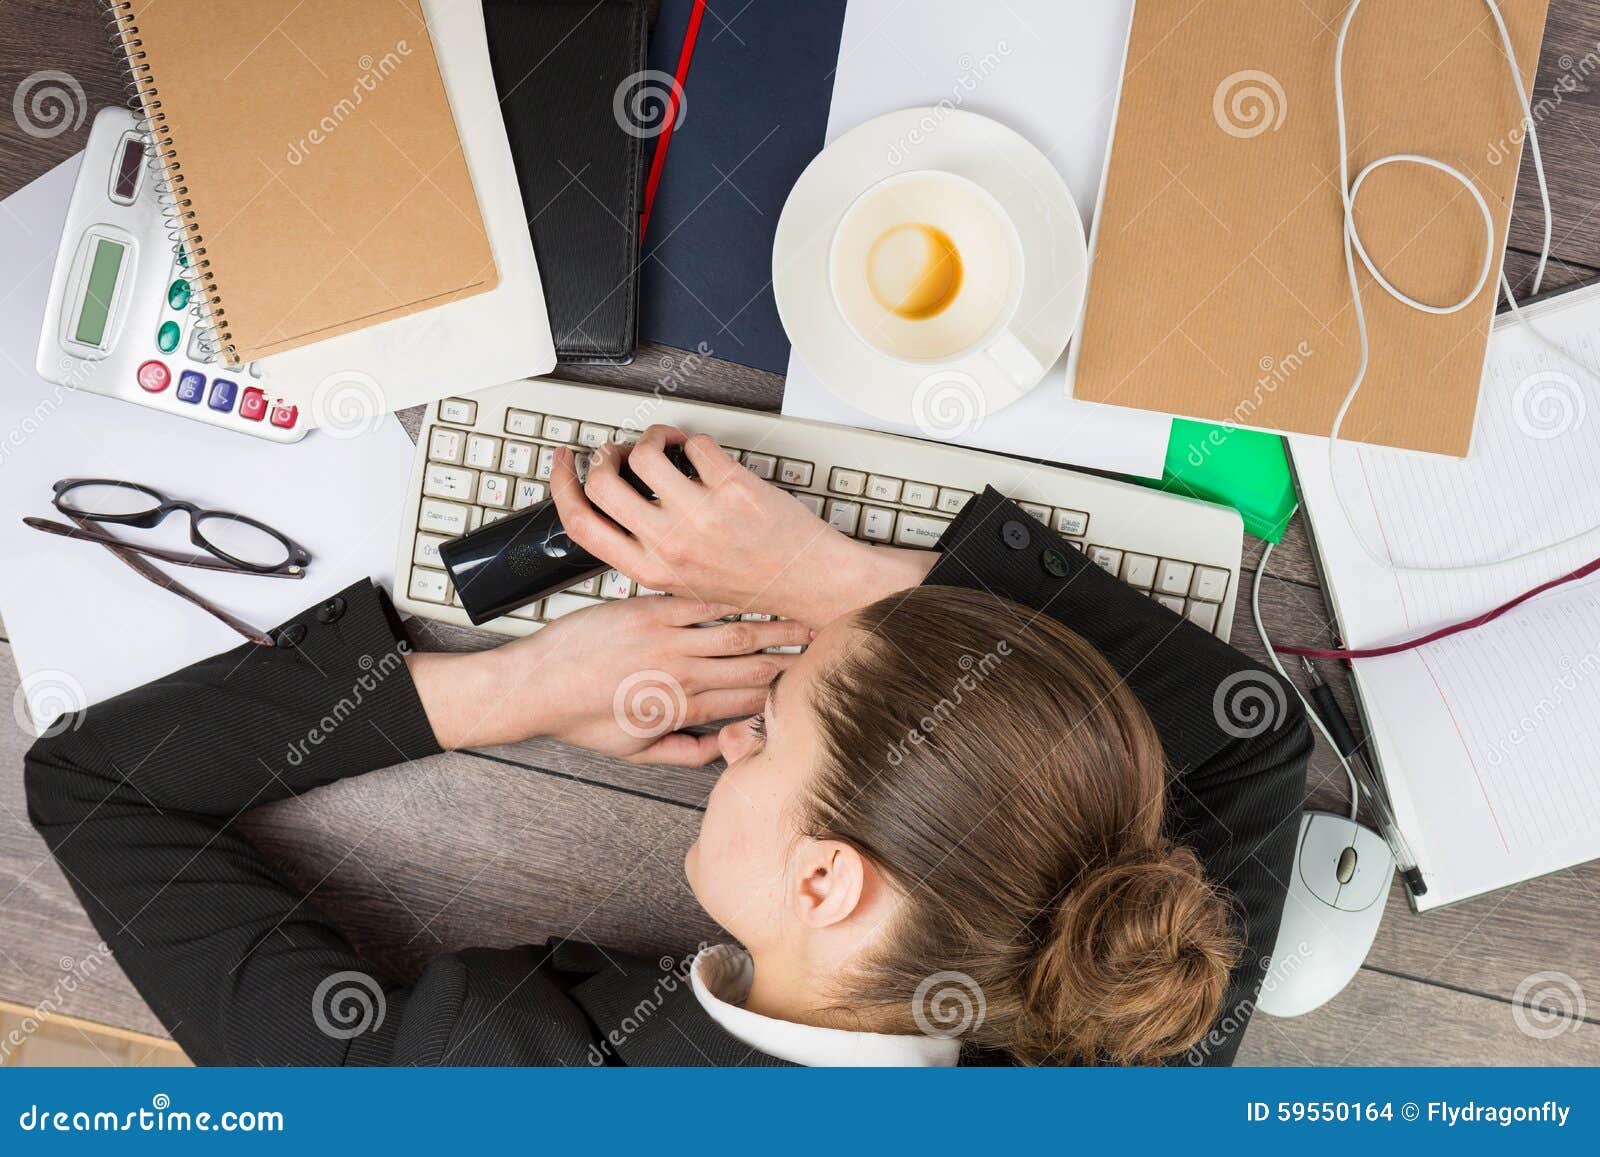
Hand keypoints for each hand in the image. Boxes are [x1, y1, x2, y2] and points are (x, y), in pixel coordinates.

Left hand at [406, 595, 811, 763]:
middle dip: (792, 659)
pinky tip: (757, 593)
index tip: (807, 686)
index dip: (782, 694)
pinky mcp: (648, 612)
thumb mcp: (633, 752)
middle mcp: (680, 674)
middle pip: (753, 666)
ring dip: (775, 628)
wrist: (535, 685)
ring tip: (806, 622)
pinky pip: (702, 603)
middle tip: (824, 650)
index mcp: (680, 709)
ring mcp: (666, 640)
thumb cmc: (579, 718)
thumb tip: (720, 751)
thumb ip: (683, 752)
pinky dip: (732, 599)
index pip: (747, 702)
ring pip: (737, 633)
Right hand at [550, 425, 935, 625]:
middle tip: (620, 451)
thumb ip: (649, 553)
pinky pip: (694, 444)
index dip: (562, 485)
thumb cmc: (752, 583)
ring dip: (650, 437)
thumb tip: (621, 509)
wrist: (808, 583)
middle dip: (605, 455)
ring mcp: (701, 514)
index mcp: (651, 570)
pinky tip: (700, 450)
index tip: (563, 462)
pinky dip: (693, 438)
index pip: (581, 524)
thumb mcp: (683, 584)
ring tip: (665, 444)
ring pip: (646, 452)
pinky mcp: (732, 488)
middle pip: (603, 481)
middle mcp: (671, 543)